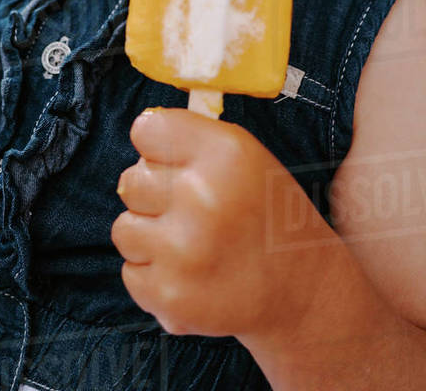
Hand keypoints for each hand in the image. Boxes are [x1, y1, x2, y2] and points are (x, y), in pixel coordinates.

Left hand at [111, 107, 329, 339]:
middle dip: (153, 195)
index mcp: (224, 153)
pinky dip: (153, 276)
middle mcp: (202, 196)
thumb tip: (140, 133)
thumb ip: (193, 139)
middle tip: (189, 210)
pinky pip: (130, 272)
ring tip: (189, 245)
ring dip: (149, 237)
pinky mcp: (170, 296)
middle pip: (131, 179)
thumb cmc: (267, 215)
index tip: (172, 161)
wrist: (301, 291)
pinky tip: (188, 274)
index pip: (146, 130)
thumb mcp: (246, 157)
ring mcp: (183, 251)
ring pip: (124, 229)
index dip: (156, 147)